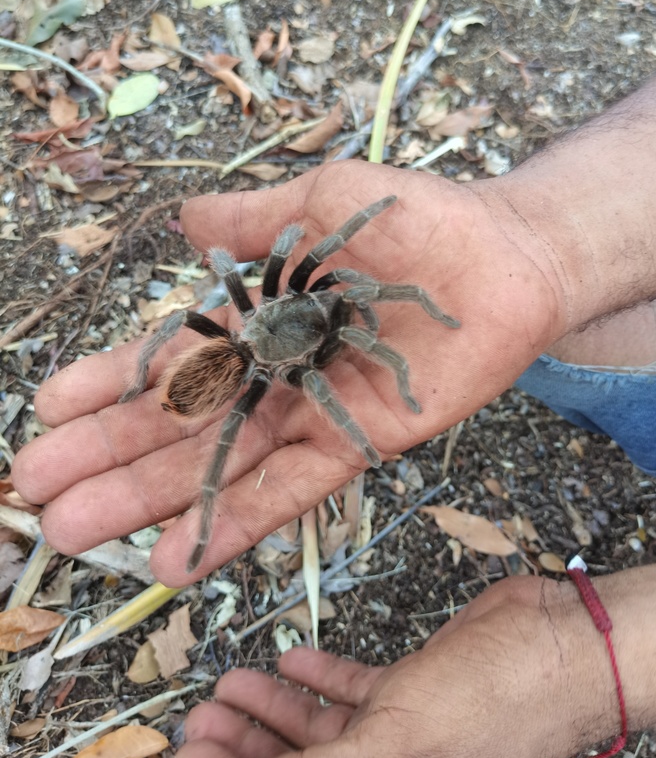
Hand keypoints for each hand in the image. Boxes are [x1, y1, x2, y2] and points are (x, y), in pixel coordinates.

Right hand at [12, 161, 564, 583]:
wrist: (506, 256)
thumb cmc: (419, 218)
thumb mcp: (322, 198)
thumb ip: (252, 219)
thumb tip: (180, 221)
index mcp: (259, 316)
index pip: (170, 355)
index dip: (109, 383)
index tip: (47, 408)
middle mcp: (277, 372)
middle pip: (179, 423)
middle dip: (107, 455)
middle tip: (35, 491)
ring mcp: (315, 412)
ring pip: (218, 464)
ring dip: (150, 502)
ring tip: (77, 533)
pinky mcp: (360, 442)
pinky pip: (290, 489)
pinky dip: (236, 522)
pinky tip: (178, 559)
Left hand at [174, 576, 610, 757]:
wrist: (563, 649)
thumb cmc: (487, 708)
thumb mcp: (392, 756)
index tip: (187, 749)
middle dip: (244, 747)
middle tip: (202, 710)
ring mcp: (401, 735)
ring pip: (318, 733)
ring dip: (273, 708)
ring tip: (232, 678)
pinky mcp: (414, 691)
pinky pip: (352, 693)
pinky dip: (319, 678)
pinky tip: (292, 658)